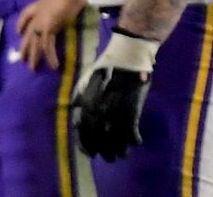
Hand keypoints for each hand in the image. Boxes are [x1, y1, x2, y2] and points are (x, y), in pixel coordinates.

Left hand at [17, 0, 85, 70]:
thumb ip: (64, 6)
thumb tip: (73, 5)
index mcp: (39, 6)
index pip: (25, 15)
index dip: (20, 25)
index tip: (18, 32)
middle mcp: (37, 15)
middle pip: (28, 33)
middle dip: (24, 46)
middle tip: (22, 58)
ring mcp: (41, 22)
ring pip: (35, 42)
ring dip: (34, 56)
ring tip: (32, 68)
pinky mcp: (48, 29)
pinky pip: (47, 46)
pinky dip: (50, 56)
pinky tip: (53, 65)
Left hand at [72, 29, 158, 160]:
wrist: (128, 54)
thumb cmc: (108, 64)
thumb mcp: (87, 78)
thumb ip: (80, 95)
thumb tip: (75, 109)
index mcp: (86, 103)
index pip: (82, 130)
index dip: (86, 145)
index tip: (91, 153)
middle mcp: (98, 110)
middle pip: (99, 137)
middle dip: (104, 151)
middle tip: (109, 158)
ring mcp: (115, 110)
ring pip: (115, 138)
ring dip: (119, 150)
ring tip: (123, 155)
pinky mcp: (132, 109)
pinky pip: (131, 131)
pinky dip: (134, 140)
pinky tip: (137, 142)